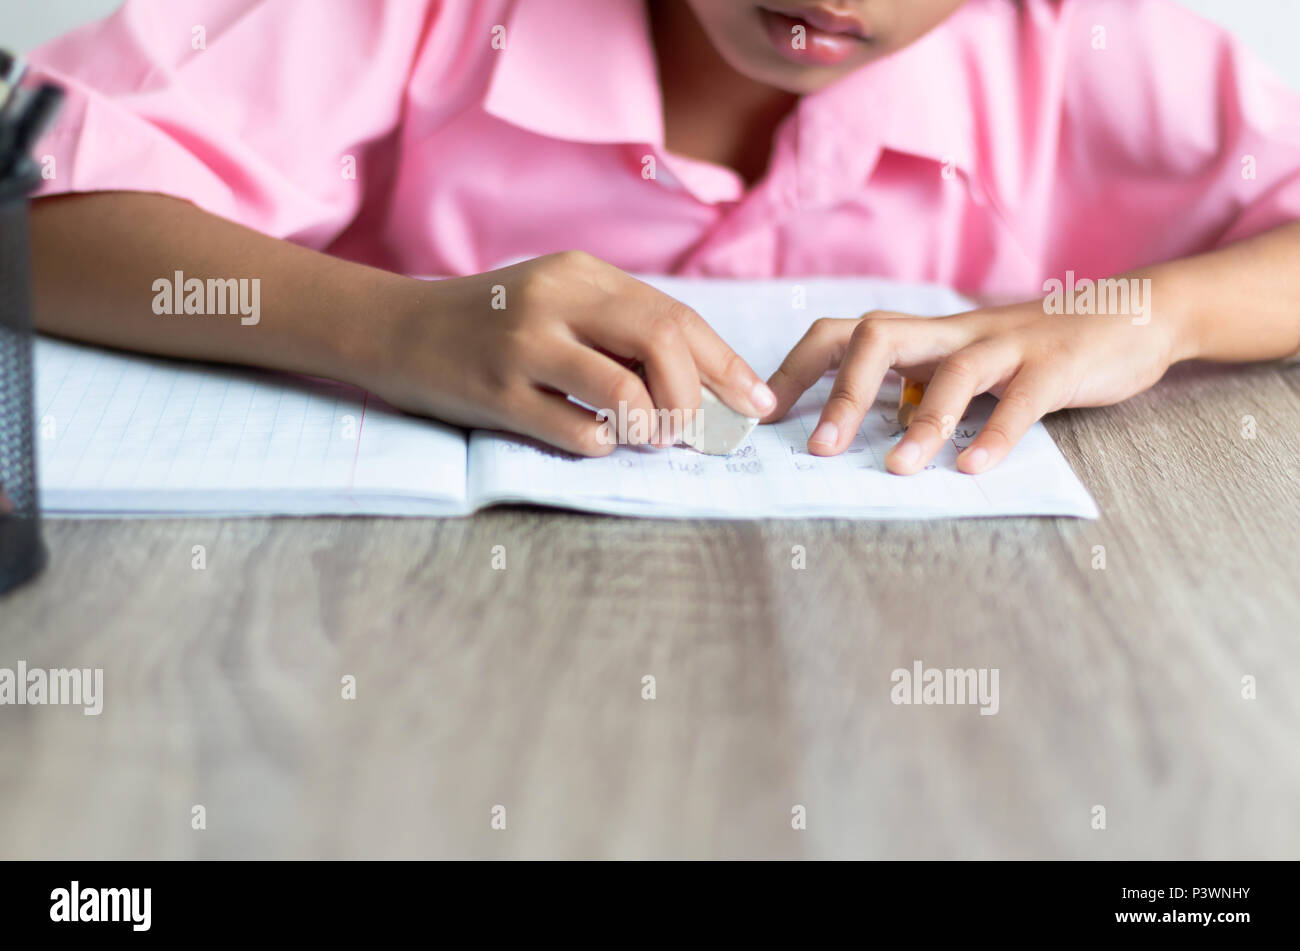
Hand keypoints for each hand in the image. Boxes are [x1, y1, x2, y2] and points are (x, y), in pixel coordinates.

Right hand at [365, 251, 775, 454]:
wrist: (394, 329)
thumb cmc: (490, 324)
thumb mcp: (557, 301)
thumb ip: (618, 327)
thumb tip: (702, 384)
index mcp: (581, 273)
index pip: (676, 316)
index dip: (726, 365)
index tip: (756, 403)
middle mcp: (555, 298)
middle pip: (662, 342)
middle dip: (697, 398)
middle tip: (699, 434)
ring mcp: (523, 345)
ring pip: (624, 389)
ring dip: (654, 425)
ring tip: (652, 438)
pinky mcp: (495, 392)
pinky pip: (575, 429)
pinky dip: (602, 444)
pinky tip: (597, 441)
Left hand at [765, 297, 1185, 473]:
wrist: (1134, 312)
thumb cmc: (1032, 352)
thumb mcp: (962, 363)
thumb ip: (915, 387)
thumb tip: (852, 430)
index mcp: (926, 336)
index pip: (842, 334)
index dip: (797, 370)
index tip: (764, 417)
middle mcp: (956, 332)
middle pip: (880, 337)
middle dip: (842, 393)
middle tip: (819, 451)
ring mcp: (1009, 344)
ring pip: (953, 370)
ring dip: (921, 423)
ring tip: (896, 471)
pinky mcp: (1060, 364)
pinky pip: (1023, 399)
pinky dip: (997, 434)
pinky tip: (974, 470)